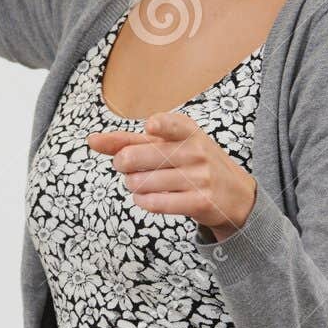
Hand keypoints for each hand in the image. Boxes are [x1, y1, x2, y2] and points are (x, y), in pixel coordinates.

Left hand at [87, 109, 256, 236]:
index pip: (172, 125)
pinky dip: (144, 201)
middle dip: (122, 164)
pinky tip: (145, 197)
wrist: (235, 194)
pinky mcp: (200, 202)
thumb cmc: (192, 163)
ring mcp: (200, 177)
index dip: (161, 125)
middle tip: (124, 166)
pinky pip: (157, 203)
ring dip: (133, 185)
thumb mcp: (169, 145)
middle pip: (139, 157)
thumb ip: (130, 141)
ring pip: (143, 183)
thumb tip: (92, 139)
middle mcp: (196, 151)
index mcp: (187, 131)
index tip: (152, 126)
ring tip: (139, 183)